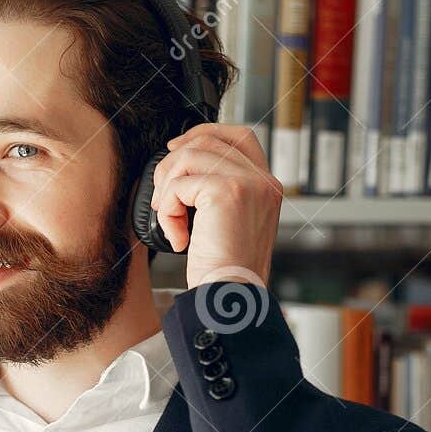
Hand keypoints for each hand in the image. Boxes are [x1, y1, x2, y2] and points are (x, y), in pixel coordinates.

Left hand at [151, 123, 282, 289]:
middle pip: (208, 141)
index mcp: (267, 187)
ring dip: (168, 189)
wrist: (231, 298)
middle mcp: (264, 182)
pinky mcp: (227, 192)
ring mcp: (249, 184)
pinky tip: (179, 237)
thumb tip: (182, 162)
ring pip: (189, 157)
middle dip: (174, 163)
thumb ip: (218, 191)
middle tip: (163, 197)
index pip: (240, 136)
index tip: (177, 149)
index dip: (205, 133)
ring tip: (172, 220)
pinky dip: (169, 211)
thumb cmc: (226, 272)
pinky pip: (180, 185)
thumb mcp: (228, 223)